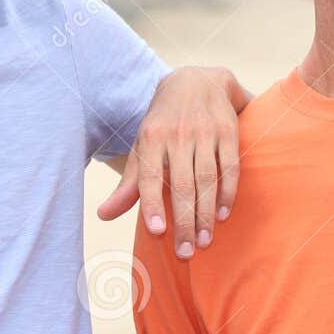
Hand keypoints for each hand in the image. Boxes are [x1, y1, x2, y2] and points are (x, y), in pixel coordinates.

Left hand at [97, 67, 250, 258]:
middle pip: (182, 184)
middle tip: (185, 253)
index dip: (153, 204)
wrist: (197, 80)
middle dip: (184, 221)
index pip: (151, 176)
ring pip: (207, 179)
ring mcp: (205, 131)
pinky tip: (222, 215)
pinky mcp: (229, 131)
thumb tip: (103, 216)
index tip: (157, 232)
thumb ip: (129, 185)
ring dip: (206, 214)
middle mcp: (178, 133)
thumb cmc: (163, 123)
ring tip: (205, 242)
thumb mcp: (143, 147)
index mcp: (151, 137)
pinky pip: (230, 167)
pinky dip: (227, 193)